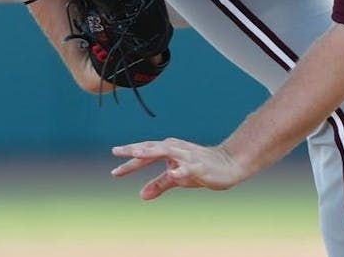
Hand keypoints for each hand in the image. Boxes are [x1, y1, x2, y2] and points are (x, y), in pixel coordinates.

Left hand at [110, 138, 248, 199]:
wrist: (229, 164)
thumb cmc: (200, 168)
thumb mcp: (176, 178)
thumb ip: (159, 184)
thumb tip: (141, 195)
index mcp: (169, 150)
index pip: (146, 154)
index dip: (130, 162)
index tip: (115, 172)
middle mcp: (176, 149)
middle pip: (151, 148)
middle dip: (134, 150)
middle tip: (116, 151)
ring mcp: (187, 156)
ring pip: (167, 151)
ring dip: (152, 152)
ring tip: (137, 154)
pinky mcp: (200, 165)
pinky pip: (189, 167)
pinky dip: (180, 170)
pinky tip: (173, 174)